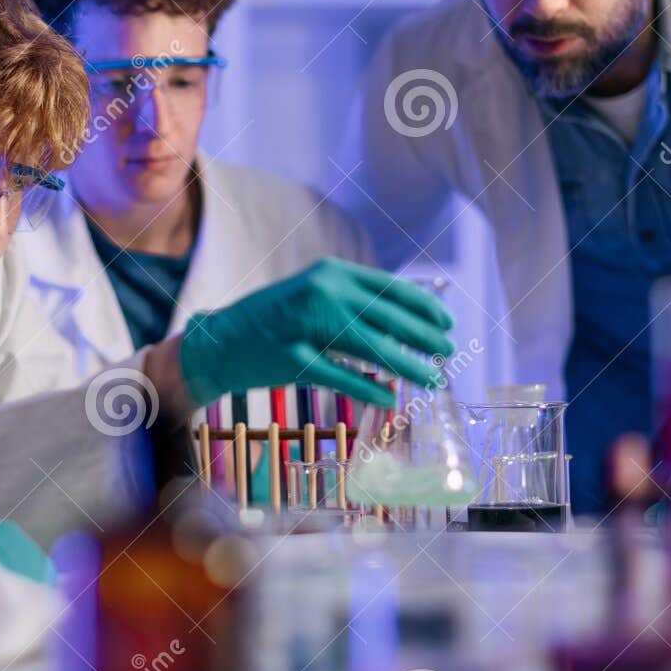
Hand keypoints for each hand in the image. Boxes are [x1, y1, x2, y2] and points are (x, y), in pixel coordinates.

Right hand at [176, 257, 453, 407]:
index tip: (446, 322)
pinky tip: (390, 398)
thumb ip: (355, 299)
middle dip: (424, 337)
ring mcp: (304, 326)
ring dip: (407, 366)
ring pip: (370, 348)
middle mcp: (320, 294)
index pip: (389, 287)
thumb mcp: (315, 293)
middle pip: (386, 317)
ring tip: (432, 378)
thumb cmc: (276, 318)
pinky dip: (368, 388)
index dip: (423, 306)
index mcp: (331, 272)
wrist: (221, 340)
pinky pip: (339, 377)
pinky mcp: (291, 360)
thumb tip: (408, 317)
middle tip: (449, 352)